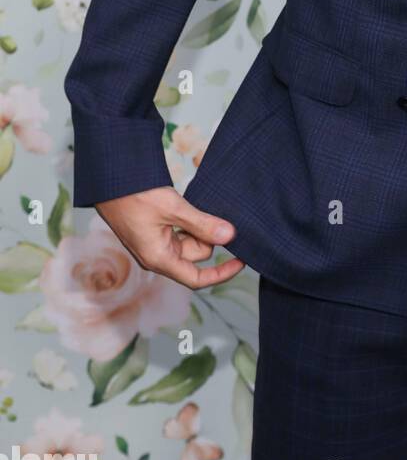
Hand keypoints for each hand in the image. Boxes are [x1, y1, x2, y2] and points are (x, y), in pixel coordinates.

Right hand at [94, 187, 243, 288]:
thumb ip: (203, 225)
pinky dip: (190, 222)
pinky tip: (189, 206)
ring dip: (198, 227)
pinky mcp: (154, 232)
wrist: (111, 180)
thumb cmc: (135, 196)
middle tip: (208, 212)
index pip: (196, 279)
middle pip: (196, 256)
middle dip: (207, 236)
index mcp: (159, 259)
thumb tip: (230, 236)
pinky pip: (181, 232)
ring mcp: (155, 244)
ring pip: (190, 242)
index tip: (241, 261)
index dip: (221, 273)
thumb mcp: (173, 209)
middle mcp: (157, 256)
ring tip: (192, 205)